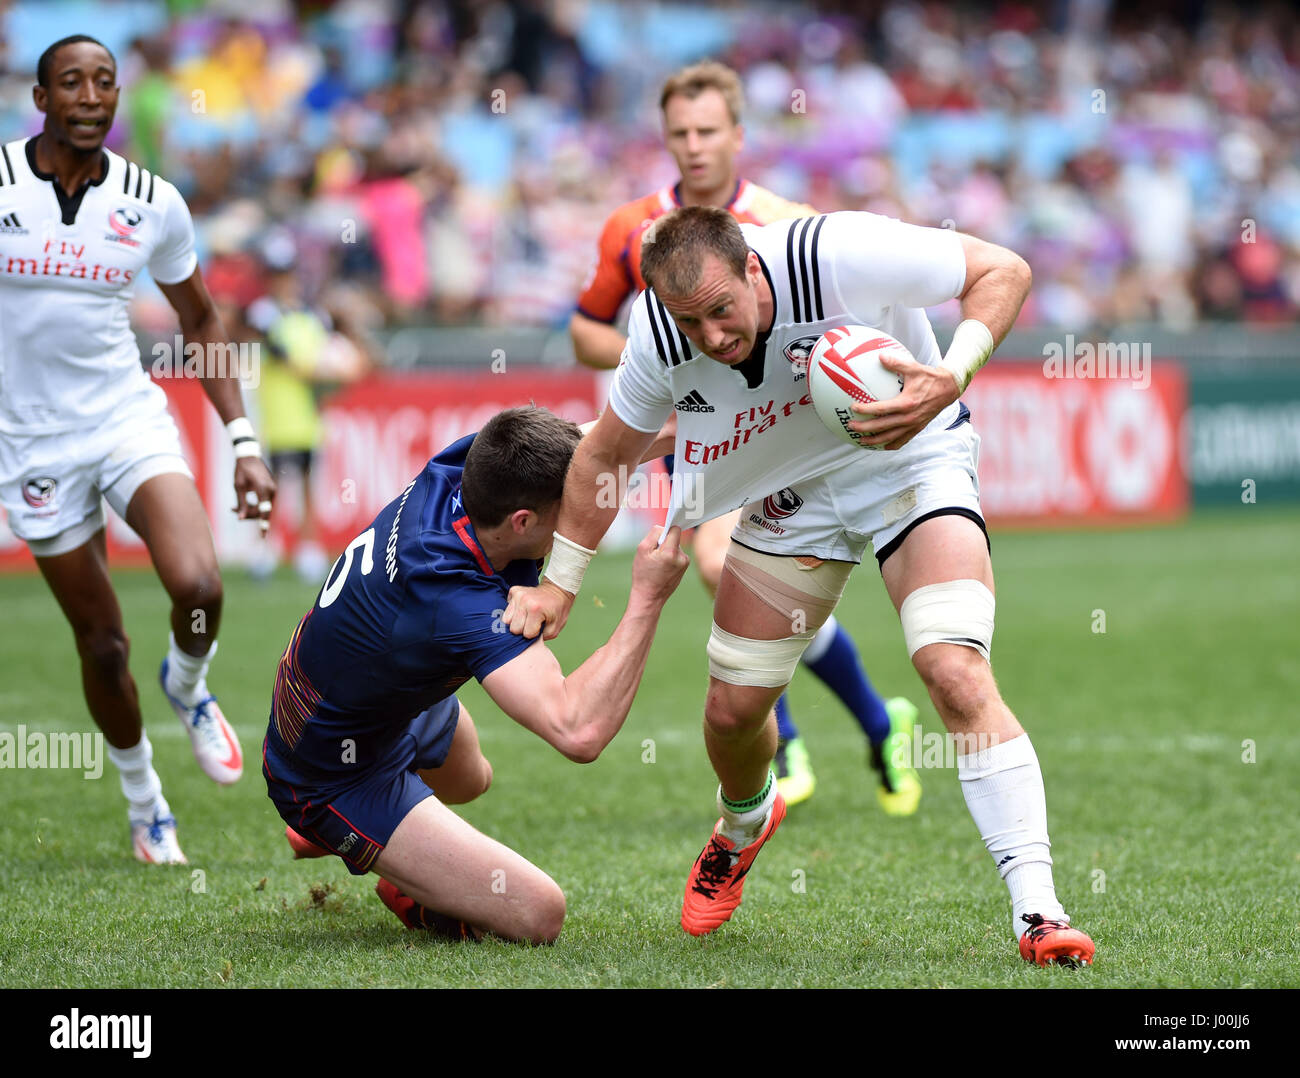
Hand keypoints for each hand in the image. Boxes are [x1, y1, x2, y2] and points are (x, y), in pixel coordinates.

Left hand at [234, 457, 276, 534]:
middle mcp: (272, 490)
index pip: (264, 511)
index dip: (263, 525)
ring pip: (263, 509)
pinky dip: (254, 506)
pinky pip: (264, 503)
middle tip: (233, 511)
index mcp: (263, 488)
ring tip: (234, 508)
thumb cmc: (241, 470)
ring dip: (250, 511)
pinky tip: (242, 505)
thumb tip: (241, 518)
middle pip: (263, 511)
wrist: (250, 456)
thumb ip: (241, 503)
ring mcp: (273, 490)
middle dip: (249, 514)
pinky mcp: (272, 490)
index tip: (263, 536)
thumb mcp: (238, 487)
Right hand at [504, 579, 575, 640]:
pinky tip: (523, 609)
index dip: (534, 633)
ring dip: (516, 621)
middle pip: (514, 628)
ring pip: (506, 620)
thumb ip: (541, 637)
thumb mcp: (555, 627)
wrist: (558, 590)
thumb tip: (527, 641)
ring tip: (526, 617)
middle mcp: (524, 601)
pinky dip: (514, 612)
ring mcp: (517, 595)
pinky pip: (507, 609)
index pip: (526, 634)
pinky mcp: (513, 591)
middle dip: (523, 629)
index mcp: (536, 609)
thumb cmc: (558, 610)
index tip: (540, 626)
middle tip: (532, 623)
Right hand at [630, 526, 688, 603]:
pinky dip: (670, 557)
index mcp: (671, 552)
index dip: (666, 530)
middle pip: (674, 537)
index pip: (675, 529)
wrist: (649, 596)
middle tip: (654, 555)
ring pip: (675, 546)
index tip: (660, 535)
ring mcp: (685, 563)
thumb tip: (665, 527)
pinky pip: (677, 555)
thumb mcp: (642, 549)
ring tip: (657, 563)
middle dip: (664, 542)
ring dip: (667, 550)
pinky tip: (662, 567)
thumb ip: (654, 534)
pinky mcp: (684, 567)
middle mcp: (682, 557)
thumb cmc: (643, 573)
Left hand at [846, 352, 960, 449]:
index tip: (853, 407)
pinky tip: (882, 445)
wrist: (949, 389)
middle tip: (851, 426)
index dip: (865, 409)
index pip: (881, 409)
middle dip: (864, 428)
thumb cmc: (930, 377)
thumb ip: (896, 362)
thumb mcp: (914, 367)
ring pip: (890, 437)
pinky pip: (902, 440)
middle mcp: (909, 417)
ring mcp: (913, 425)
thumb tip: (880, 356)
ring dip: (875, 440)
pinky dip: (891, 444)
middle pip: (882, 427)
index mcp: (906, 403)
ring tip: (861, 440)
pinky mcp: (918, 428)